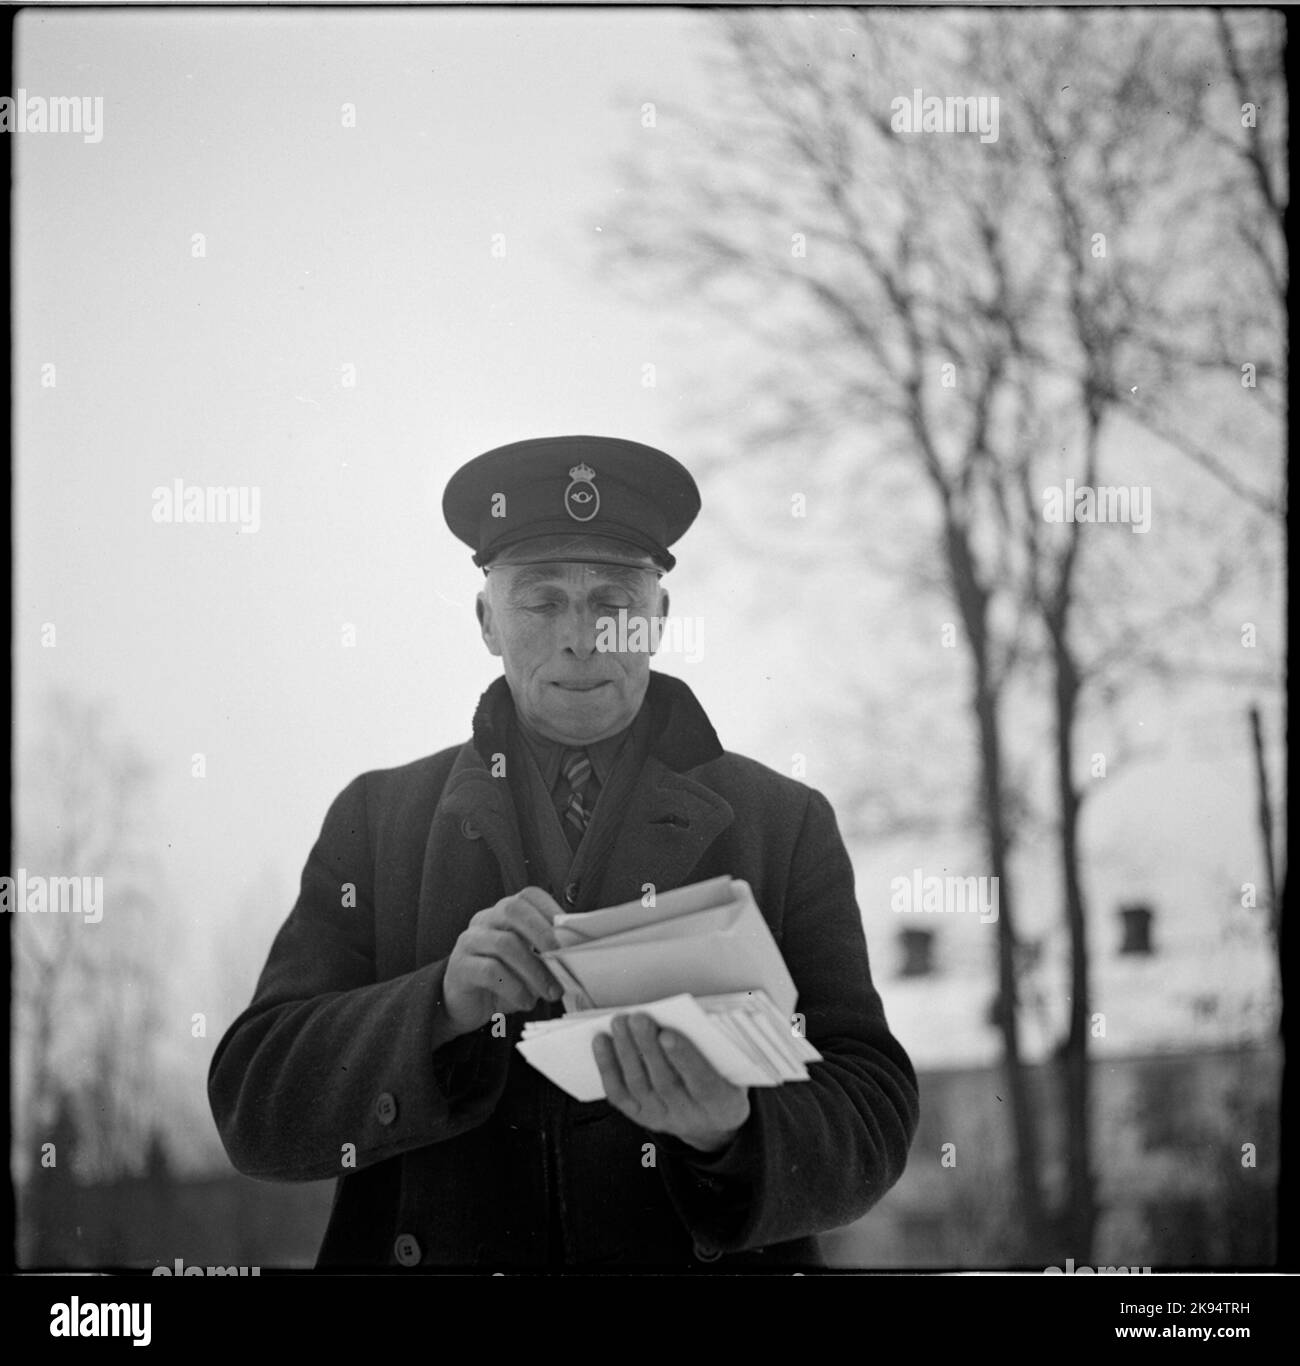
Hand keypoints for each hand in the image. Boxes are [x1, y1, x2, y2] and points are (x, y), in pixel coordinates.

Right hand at [441, 887, 564, 1035]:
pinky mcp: (460, 966)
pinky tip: (526, 1002)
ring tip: (550, 992)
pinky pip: (490, 971)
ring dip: (534, 970)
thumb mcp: (529, 966)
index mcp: (505, 913)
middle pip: (512, 909)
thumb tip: (576, 957)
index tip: (571, 934)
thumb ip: (547, 956)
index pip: (527, 896)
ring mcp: (470, 941)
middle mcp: (485, 919)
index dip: (551, 909)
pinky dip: (514, 987)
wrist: (465, 1006)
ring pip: (504, 943)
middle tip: (560, 956)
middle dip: (541, 931)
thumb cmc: (503, 982)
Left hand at [593, 1013, 751, 1152]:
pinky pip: (619, 1093)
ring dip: (626, 1051)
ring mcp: (662, 1118)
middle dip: (649, 1047)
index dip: (684, 1058)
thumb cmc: (723, 1080)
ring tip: (620, 1022)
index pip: (703, 1083)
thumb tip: (691, 1017)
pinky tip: (601, 1041)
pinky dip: (607, 1066)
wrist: (711, 1123)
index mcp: (722, 1105)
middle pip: (665, 1082)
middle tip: (638, 1018)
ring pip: (639, 1085)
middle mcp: (690, 1117)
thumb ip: (717, 1049)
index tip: (668, 1034)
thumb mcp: (734, 1069)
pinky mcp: (640, 1116)